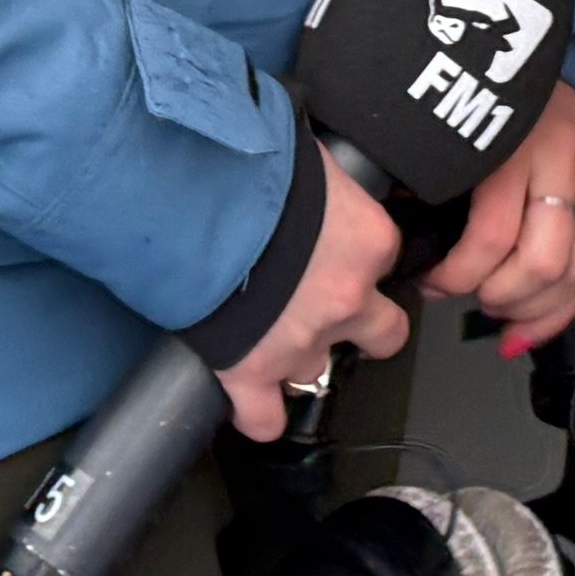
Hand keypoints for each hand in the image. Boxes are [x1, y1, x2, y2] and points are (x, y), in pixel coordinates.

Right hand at [207, 154, 412, 440]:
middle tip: (327, 305)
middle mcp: (345, 298)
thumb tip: (320, 174)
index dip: (357, 256)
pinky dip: (259, 414)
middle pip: (383, 333)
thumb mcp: (309, 156)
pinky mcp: (249, 371)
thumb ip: (326, 179)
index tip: (338, 249)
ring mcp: (300, 342)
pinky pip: (266, 419)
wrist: (189, 198)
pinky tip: (251, 400)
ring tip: (265, 329)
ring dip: (296, 354)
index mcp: (368, 241)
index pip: (384, 258)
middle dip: (360, 325)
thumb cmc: (246, 164)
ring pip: (316, 370)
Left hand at [428, 85, 574, 353]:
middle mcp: (566, 167)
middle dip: (501, 297)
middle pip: (542, 263)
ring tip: (500, 315)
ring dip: (534, 310)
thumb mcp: (468, 126)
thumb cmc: (507, 96)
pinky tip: (533, 326)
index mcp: (519, 143)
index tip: (433, 282)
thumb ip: (444, 177)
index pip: (492, 235)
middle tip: (470, 298)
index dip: (457, 275)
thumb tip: (410, 240)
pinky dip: (564, 308)